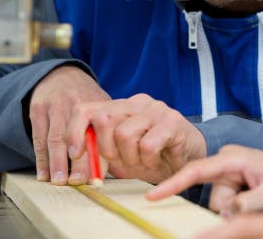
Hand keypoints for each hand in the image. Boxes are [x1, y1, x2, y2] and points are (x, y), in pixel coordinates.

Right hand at [28, 65, 109, 184]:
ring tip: (60, 181)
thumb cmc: (86, 98)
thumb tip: (117, 167)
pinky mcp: (38, 110)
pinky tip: (43, 175)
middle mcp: (75, 104)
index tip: (98, 176)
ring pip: (54, 138)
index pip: (98, 132)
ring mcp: (55, 107)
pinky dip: (41, 158)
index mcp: (95, 104)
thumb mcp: (102, 105)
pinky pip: (38, 137)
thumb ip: (108, 130)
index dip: (98, 154)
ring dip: (57, 162)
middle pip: (75, 135)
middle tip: (78, 181)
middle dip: (76, 160)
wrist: (60, 75)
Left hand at [65, 93, 206, 183]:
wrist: (188, 160)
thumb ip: (98, 151)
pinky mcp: (172, 120)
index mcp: (121, 106)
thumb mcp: (119, 155)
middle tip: (121, 161)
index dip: (75, 131)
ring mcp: (156, 108)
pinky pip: (147, 145)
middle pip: (104, 119)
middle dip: (106, 149)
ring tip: (143, 160)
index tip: (76, 154)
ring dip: (131, 158)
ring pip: (125, 134)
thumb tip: (75, 156)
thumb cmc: (151, 157)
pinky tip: (156, 160)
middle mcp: (137, 102)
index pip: (86, 109)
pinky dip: (148, 160)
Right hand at [147, 145, 262, 214]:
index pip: (195, 171)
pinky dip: (238, 211)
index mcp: (232, 158)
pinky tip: (256, 201)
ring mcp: (227, 175)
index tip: (152, 196)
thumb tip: (222, 214)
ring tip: (262, 200)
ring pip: (218, 208)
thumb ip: (248, 205)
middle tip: (261, 203)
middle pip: (212, 200)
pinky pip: (225, 207)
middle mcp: (224, 163)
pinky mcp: (230, 185)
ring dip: (237, 212)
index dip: (173, 184)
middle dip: (230, 211)